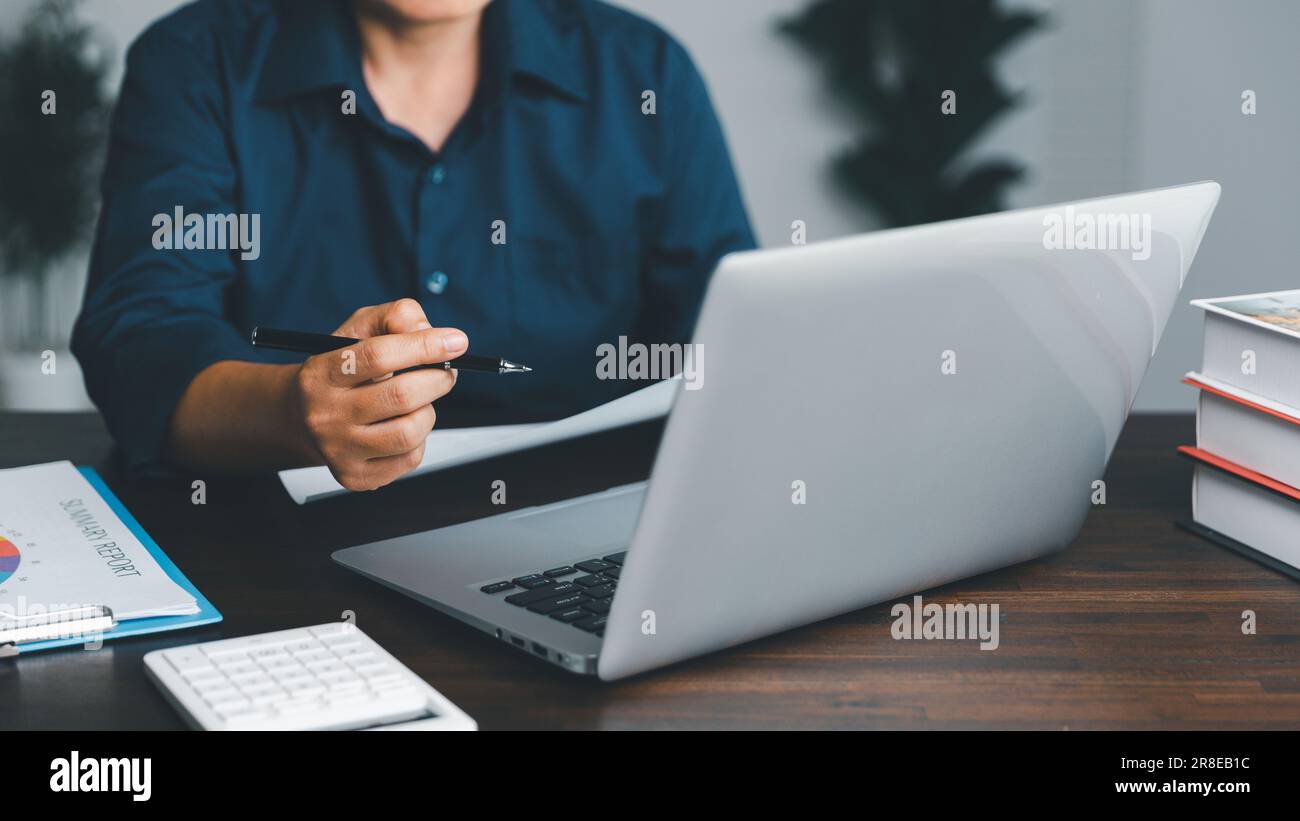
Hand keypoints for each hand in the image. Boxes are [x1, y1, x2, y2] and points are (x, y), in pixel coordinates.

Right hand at [294, 298, 466, 490]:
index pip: (378, 356)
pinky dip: (419, 439)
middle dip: (438, 379)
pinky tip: (403, 425)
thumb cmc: (342, 368)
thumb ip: (395, 318)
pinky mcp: (356, 476)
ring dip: (428, 411)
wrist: (304, 418)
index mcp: (321, 373)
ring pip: (410, 432)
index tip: (456, 342)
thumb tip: (431, 333)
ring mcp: (339, 450)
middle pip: (402, 396)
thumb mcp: (359, 329)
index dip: (424, 346)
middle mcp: (325, 414)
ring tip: (418, 401)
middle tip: (445, 372)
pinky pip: (410, 458)